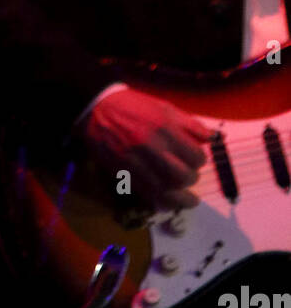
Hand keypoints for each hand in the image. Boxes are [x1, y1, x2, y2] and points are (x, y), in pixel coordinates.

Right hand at [81, 87, 209, 209]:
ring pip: (167, 190)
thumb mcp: (163, 106)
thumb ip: (188, 123)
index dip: (199, 159)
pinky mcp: (125, 173)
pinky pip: (148, 194)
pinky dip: (163, 202)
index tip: (195, 159)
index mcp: (165, 128)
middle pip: (183, 176)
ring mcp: (137, 162)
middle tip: (189, 175)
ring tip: (189, 199)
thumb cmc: (133, 105)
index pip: (195, 156)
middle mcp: (152, 147)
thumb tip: (211, 138)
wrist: (97, 108)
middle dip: (191, 179)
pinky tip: (170, 201)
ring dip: (182, 198)